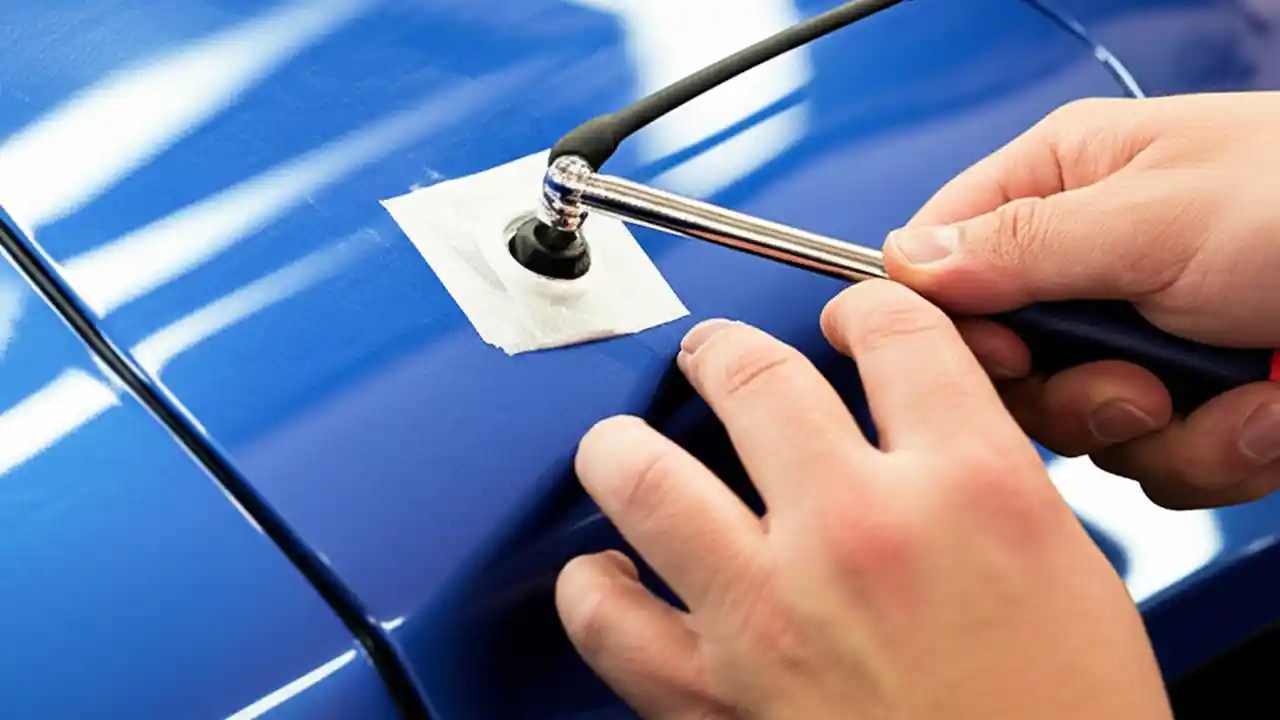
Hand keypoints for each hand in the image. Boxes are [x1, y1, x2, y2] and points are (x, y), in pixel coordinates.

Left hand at [556, 282, 1170, 718]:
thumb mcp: (1069, 571)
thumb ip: (984, 478)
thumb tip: (921, 427)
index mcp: (970, 490)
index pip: (892, 330)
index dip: (862, 308)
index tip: (845, 323)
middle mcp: (860, 533)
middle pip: (749, 372)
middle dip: (723, 350)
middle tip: (715, 358)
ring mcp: (771, 612)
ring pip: (639, 473)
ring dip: (621, 447)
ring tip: (621, 445)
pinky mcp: (710, 697)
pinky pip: (604, 618)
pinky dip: (590, 589)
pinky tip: (606, 578)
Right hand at [884, 91, 1279, 508]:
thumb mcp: (1151, 217)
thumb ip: (1017, 247)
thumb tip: (906, 265)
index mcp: (1065, 184)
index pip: (941, 256)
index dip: (947, 320)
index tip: (995, 355)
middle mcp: (1094, 262)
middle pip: (1002, 363)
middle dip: (1070, 393)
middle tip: (1131, 382)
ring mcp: (1145, 338)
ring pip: (1077, 426)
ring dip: (1156, 429)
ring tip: (1223, 389)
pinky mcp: (1194, 402)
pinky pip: (1154, 461)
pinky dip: (1214, 452)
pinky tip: (1264, 411)